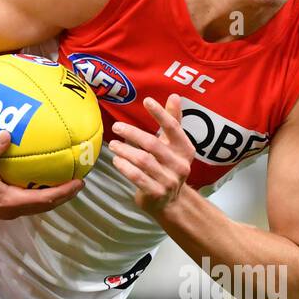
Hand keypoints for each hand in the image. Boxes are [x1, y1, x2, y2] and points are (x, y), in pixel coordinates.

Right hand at [0, 130, 83, 219]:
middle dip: (64, 195)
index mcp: (10, 201)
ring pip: (38, 205)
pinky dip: (40, 194)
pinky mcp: (4, 206)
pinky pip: (29, 201)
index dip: (64, 192)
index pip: (45, 199)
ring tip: (66, 183)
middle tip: (79, 183)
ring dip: (53, 196)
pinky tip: (41, 180)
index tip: (79, 183)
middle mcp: (12, 209)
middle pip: (46, 205)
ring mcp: (8, 209)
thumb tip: (6, 134)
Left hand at [109, 94, 195, 216]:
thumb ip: (173, 120)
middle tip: (117, 127)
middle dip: (132, 133)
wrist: (171, 202)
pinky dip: (124, 167)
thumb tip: (174, 96)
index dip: (160, 114)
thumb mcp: (173, 145)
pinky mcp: (156, 193)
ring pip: (143, 161)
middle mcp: (180, 165)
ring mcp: (169, 180)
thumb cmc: (168, 166)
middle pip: (153, 144)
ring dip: (124, 150)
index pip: (173, 128)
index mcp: (185, 150)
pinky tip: (116, 160)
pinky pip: (137, 177)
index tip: (147, 101)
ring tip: (113, 144)